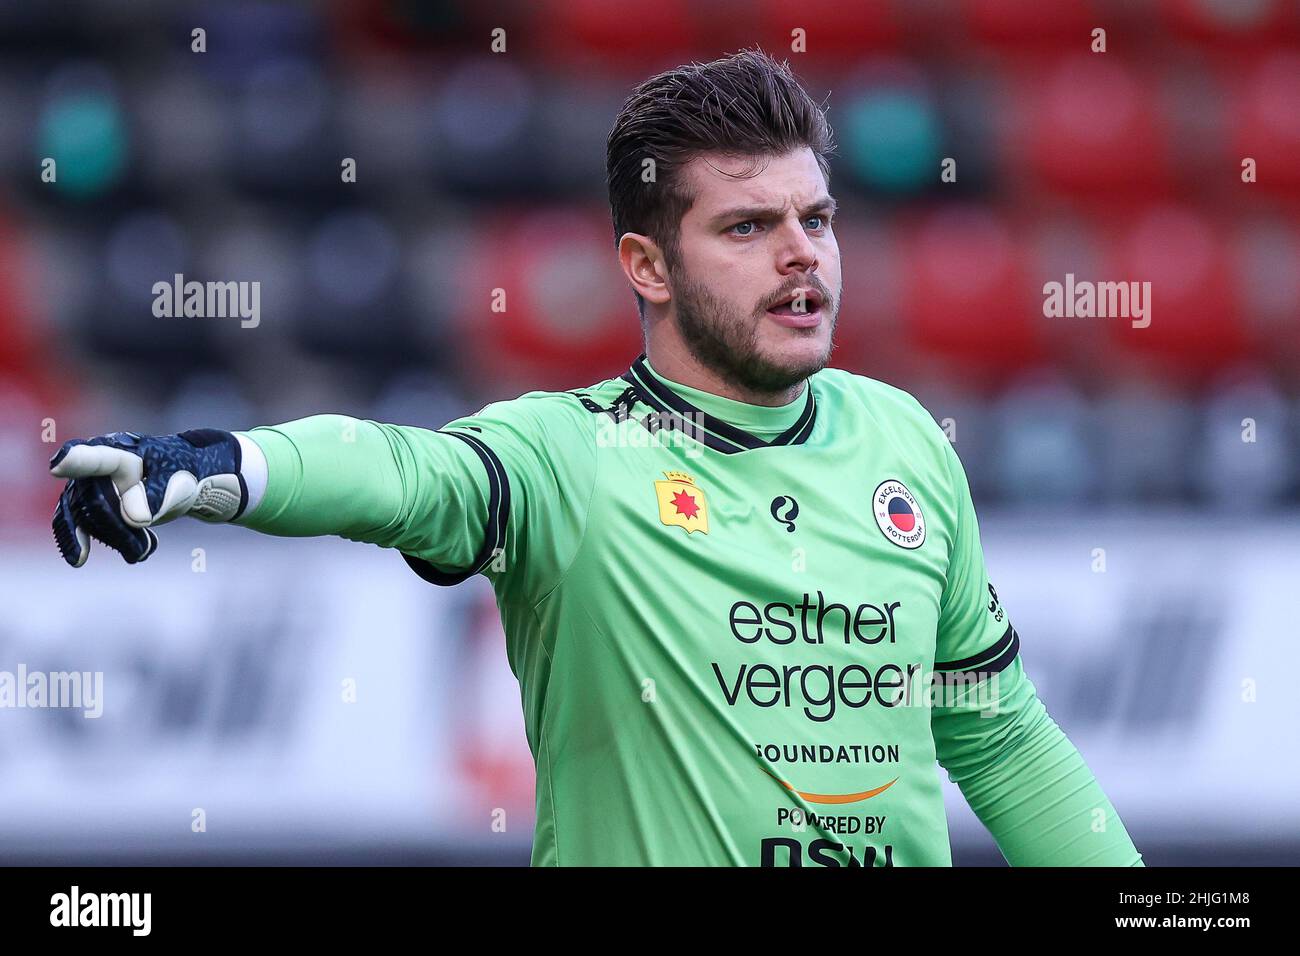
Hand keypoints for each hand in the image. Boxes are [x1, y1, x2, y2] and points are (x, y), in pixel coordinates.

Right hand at [49, 428, 245, 567]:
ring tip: (142, 550)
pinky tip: (102, 558)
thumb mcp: (177, 479)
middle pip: (90, 503)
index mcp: (120, 453)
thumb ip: (156, 496)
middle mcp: (94, 468)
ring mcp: (86, 488)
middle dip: (117, 530)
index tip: (58, 466)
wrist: (177, 479)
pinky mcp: (86, 508)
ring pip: (83, 520)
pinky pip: (77, 529)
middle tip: (144, 547)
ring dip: (114, 540)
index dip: (78, 461)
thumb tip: (134, 518)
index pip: (97, 458)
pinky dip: (86, 546)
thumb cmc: (177, 470)